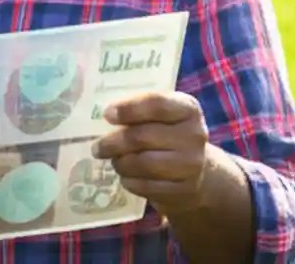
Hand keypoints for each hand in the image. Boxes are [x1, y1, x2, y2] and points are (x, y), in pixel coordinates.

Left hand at [92, 91, 208, 215]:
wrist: (197, 170)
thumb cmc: (170, 135)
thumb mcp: (163, 116)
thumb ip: (140, 111)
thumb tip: (107, 116)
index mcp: (188, 109)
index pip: (157, 104)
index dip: (129, 109)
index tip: (107, 115)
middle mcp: (194, 135)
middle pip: (144, 136)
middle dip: (114, 142)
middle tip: (97, 147)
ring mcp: (192, 165)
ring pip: (144, 164)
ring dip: (121, 163)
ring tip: (113, 160)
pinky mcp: (184, 190)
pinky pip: (147, 186)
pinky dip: (130, 181)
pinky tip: (125, 176)